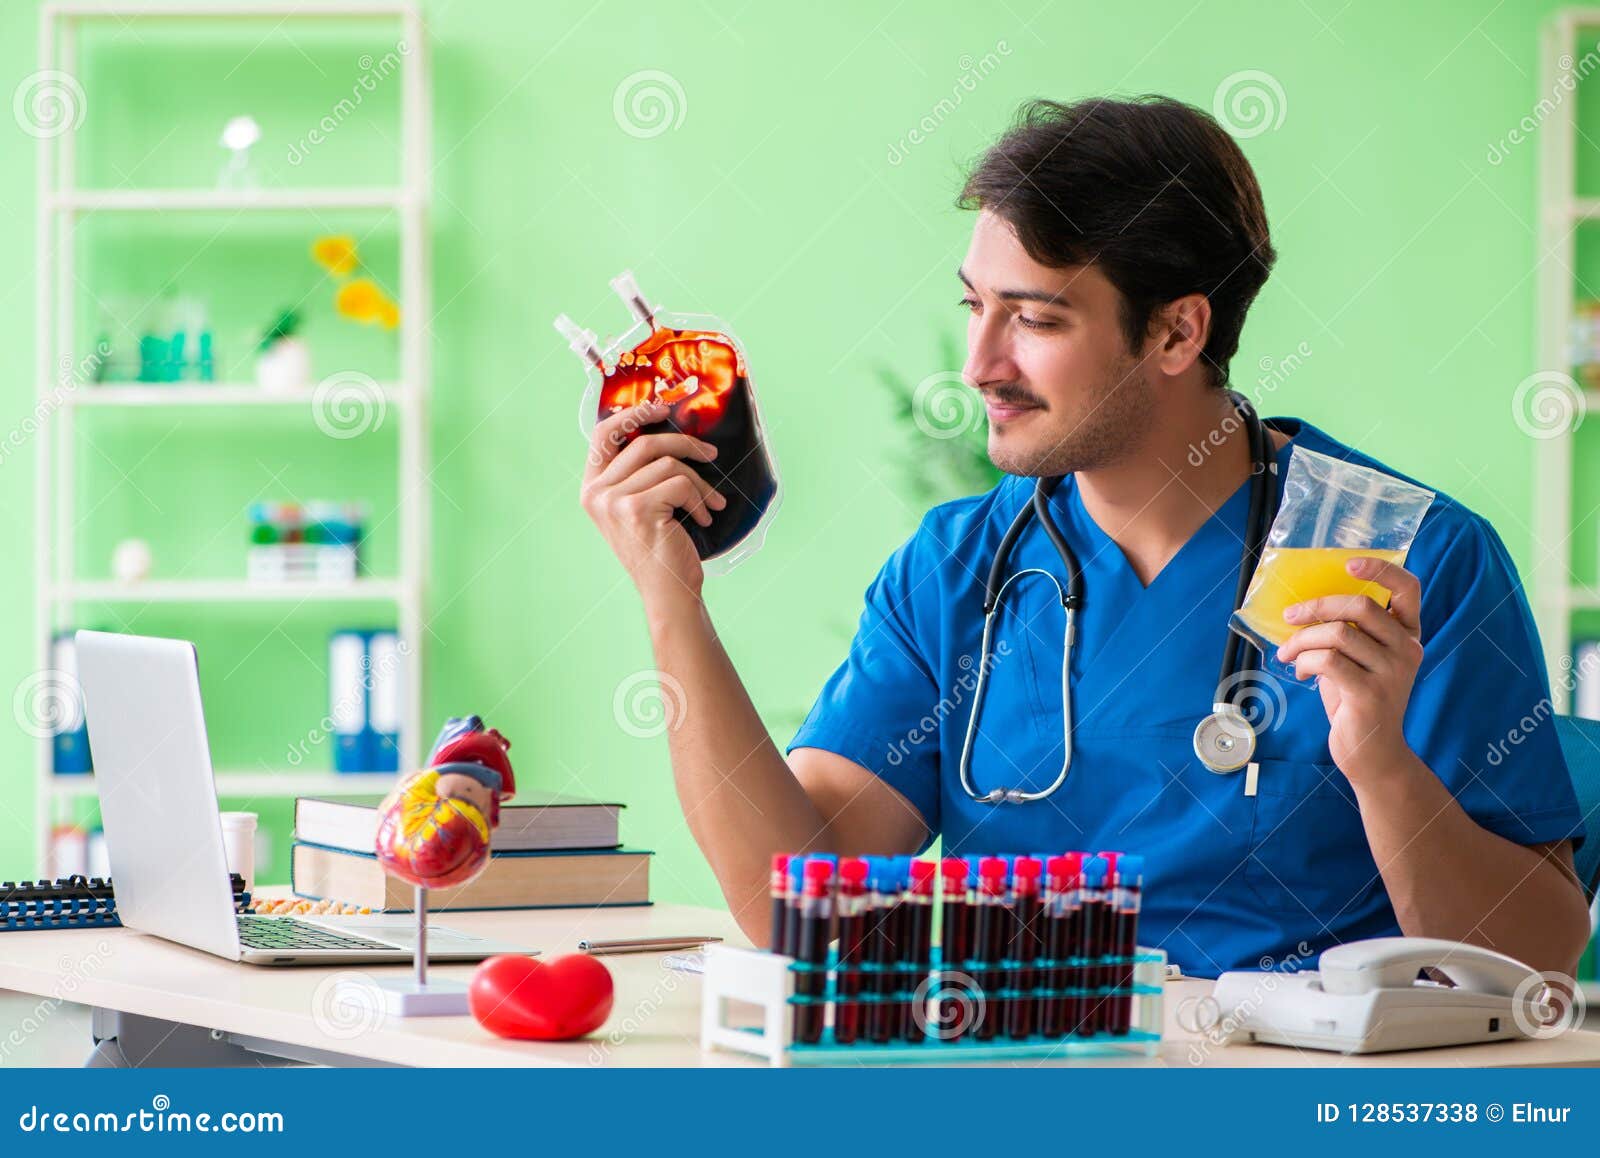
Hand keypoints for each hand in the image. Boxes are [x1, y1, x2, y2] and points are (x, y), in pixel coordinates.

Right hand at [580, 399, 725, 606]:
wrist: (668, 592)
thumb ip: (639, 474)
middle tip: (711, 454)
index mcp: (592, 489)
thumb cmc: (661, 550)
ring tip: (711, 503)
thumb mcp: (640, 507)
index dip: (634, 414)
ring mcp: (613, 501)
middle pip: (643, 442)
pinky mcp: (637, 509)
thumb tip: (668, 431)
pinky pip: (680, 483)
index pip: (603, 434)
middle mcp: (596, 493)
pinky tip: (705, 518)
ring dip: (699, 482)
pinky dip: (700, 499)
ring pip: (667, 463)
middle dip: (685, 444)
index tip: (663, 409)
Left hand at [1273, 557, 1424, 777]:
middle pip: (1360, 607)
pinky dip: (1304, 662)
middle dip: (1316, 607)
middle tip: (1290, 617)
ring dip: (1301, 641)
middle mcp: (1408, 649)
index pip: (1408, 589)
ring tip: (1289, 655)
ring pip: (1337, 634)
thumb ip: (1346, 631)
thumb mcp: (1355, 658)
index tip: (1348, 565)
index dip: (1380, 570)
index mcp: (1408, 634)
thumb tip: (1303, 605)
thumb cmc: (1356, 699)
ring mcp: (1393, 672)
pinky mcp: (1371, 694)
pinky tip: (1299, 672)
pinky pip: (1327, 661)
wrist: (1371, 753)